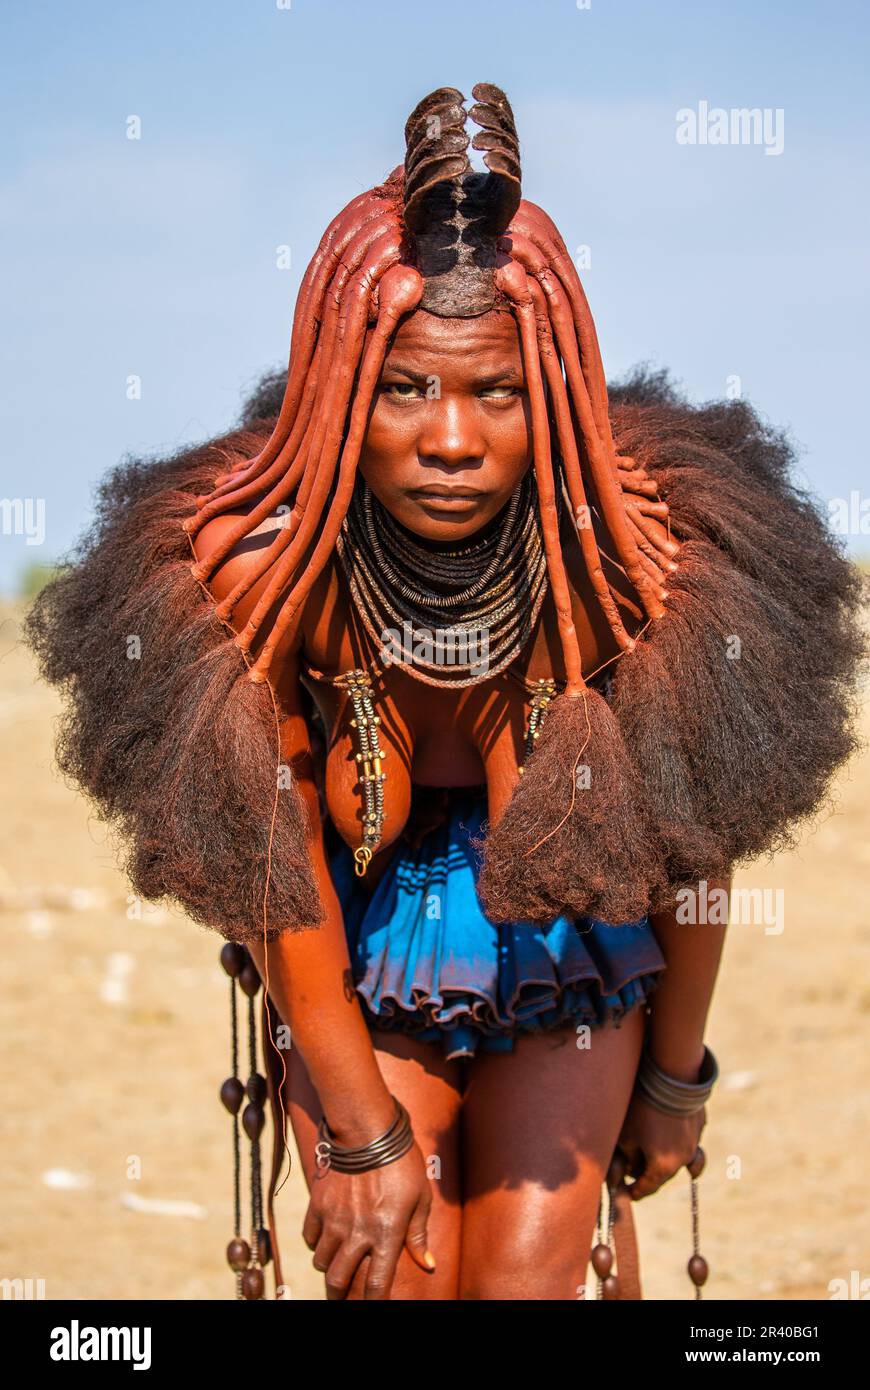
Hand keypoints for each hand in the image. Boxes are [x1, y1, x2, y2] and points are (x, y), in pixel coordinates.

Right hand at [302, 1140, 433, 1299]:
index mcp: (386, 1234)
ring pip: (322, 1261)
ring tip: (336, 1263)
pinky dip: (316, 1243)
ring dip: (329, 1267)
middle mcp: (357, 1232)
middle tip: (342, 1296)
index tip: (373, 1306)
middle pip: (338, 1280)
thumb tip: (428, 1264)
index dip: (374, 1301)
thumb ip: (419, 1234)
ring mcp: (334, 1219)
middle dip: (339, 1294)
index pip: (377, 1283)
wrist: (367, 1129)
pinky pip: (309, 1237)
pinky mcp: (318, 1204)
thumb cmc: (401, 1162)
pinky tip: (325, 1238)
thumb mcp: (420, 1197)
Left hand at [616, 1091, 705, 1200]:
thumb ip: (628, 1157)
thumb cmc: (643, 1107)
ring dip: (665, 1156)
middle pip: (664, 1174)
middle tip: (634, 1170)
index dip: (636, 1192)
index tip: (629, 1194)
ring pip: (679, 1156)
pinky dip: (677, 1137)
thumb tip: (630, 1167)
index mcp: (664, 1166)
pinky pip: (687, 1136)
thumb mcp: (626, 1135)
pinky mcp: (700, 1122)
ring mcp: (695, 1140)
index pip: (648, 1187)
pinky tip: (666, 1126)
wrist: (671, 1076)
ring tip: (652, 1151)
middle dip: (648, 1173)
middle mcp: (684, 1158)